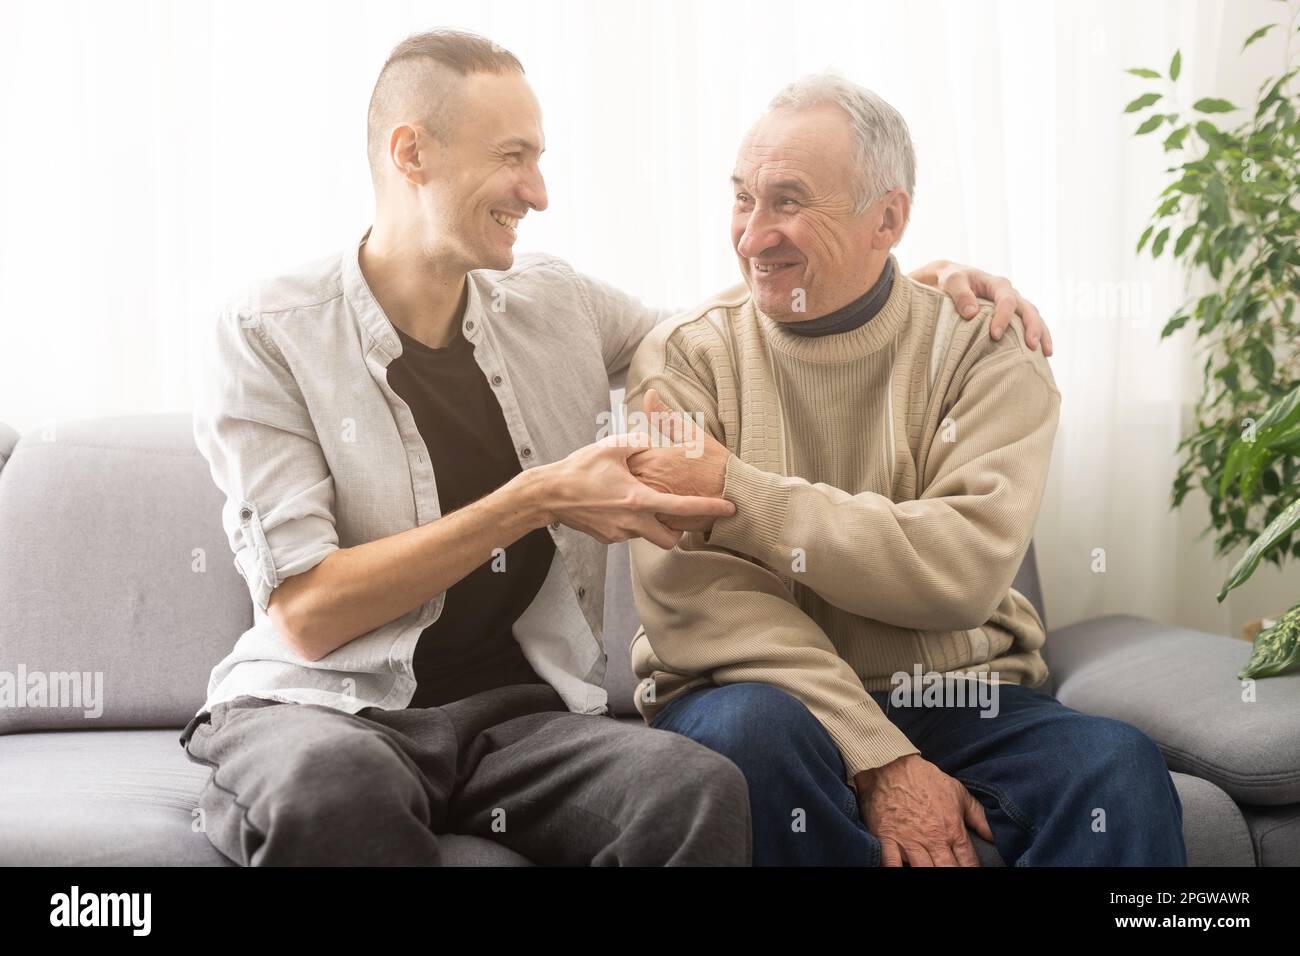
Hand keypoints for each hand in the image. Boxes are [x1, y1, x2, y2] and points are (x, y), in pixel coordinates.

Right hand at [536, 432, 734, 548]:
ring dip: (653, 522)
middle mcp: (631, 522)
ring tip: (641, 501)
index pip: (683, 508)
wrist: (547, 494)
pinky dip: (633, 521)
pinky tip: (618, 504)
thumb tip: (660, 441)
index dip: (710, 509)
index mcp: (637, 499)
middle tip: (678, 514)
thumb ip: (642, 443)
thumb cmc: (580, 468)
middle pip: (670, 538)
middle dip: (679, 530)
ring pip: (648, 535)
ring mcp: (618, 534)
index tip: (730, 509)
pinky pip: (629, 532)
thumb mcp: (612, 447)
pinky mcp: (607, 538)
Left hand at [626, 389, 731, 533]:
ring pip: (630, 503)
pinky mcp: (664, 524)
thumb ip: (665, 417)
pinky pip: (645, 520)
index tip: (632, 458)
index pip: (622, 458)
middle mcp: (651, 484)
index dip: (625, 458)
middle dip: (624, 479)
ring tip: (642, 492)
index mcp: (654, 461)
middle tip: (632, 476)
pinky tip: (655, 508)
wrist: (738, 495)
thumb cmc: (716, 463)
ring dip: (633, 497)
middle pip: (622, 482)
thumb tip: (649, 394)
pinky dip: (646, 515)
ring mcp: (656, 506)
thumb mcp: (692, 435)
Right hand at [854, 753, 993, 866]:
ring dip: (930, 874)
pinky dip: (897, 869)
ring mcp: (909, 840)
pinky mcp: (887, 838)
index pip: (968, 862)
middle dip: (953, 874)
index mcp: (952, 829)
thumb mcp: (958, 792)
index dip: (972, 870)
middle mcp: (932, 839)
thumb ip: (978, 816)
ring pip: (923, 871)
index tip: (973, 871)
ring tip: (934, 870)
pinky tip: (904, 871)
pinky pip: (891, 863)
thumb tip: (993, 836)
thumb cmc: (926, 779)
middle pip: (948, 870)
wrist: (891, 765)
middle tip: (954, 873)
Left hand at [909, 260, 1052, 355]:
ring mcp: (1014, 305)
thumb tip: (972, 312)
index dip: (1003, 317)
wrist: (953, 281)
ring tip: (1047, 353)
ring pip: (1034, 317)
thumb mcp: (952, 281)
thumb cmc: (952, 280)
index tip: (995, 335)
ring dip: (1042, 334)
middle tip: (1032, 346)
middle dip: (1032, 327)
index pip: (1007, 300)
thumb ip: (960, 294)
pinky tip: (1040, 354)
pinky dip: (1037, 337)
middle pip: (1028, 309)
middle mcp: (1010, 293)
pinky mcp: (1012, 316)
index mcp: (997, 284)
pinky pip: (1027, 326)